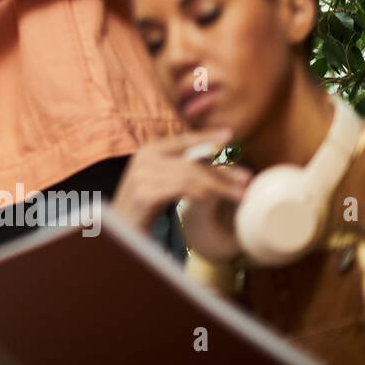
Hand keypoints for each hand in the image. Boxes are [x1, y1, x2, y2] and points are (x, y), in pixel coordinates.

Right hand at [112, 128, 249, 232]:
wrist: (117, 230)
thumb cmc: (143, 207)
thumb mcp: (161, 182)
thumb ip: (181, 169)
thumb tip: (215, 164)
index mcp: (148, 151)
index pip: (182, 139)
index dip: (206, 136)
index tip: (230, 134)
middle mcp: (143, 158)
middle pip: (192, 162)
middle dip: (222, 171)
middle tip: (247, 179)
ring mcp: (141, 175)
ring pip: (190, 176)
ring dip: (219, 187)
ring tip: (239, 195)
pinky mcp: (143, 193)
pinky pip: (181, 190)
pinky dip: (200, 195)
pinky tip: (213, 202)